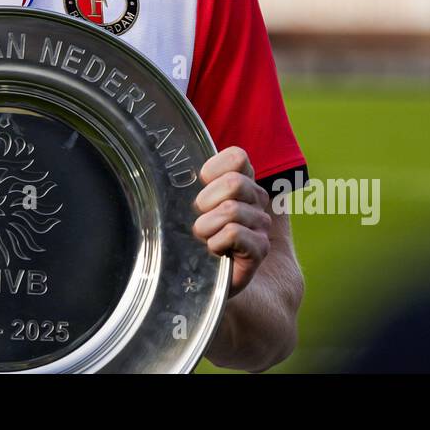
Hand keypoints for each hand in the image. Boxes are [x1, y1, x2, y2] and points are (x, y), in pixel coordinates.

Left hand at [192, 146, 273, 296]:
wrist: (202, 278)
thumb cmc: (190, 237)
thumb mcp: (185, 203)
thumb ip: (187, 179)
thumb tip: (167, 151)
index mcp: (242, 181)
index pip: (238, 157)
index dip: (213, 169)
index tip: (201, 186)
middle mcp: (257, 199)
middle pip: (233, 182)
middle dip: (206, 202)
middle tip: (199, 219)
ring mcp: (261, 224)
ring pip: (231, 210)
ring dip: (207, 227)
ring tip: (205, 238)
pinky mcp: (261, 248)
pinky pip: (234, 233)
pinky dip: (216, 243)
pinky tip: (215, 251)